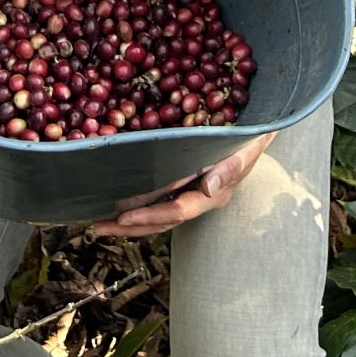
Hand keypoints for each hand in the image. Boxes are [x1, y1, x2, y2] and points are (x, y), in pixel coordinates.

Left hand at [87, 133, 271, 236]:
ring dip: (127, 220)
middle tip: (97, 226)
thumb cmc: (253, 135)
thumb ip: (231, 166)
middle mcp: (199, 198)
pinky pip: (158, 198)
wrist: (258, 129)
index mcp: (214, 194)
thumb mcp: (248, 146)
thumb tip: (210, 188)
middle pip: (161, 221)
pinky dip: (136, 203)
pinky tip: (115, 198)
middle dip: (129, 226)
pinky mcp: (183, 183)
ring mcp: (190, 193)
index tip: (123, 217)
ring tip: (98, 221)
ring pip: (156, 214)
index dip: (150, 216)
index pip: (178, 211)